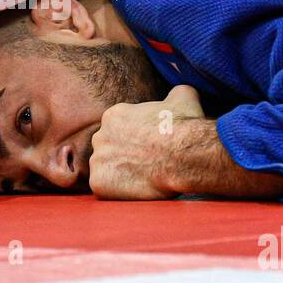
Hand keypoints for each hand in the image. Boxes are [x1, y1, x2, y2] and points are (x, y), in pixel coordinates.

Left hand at [89, 85, 205, 199]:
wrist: (184, 155)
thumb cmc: (184, 126)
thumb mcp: (183, 97)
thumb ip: (175, 92)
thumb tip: (180, 91)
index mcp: (113, 116)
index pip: (117, 130)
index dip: (133, 139)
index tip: (148, 146)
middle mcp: (99, 136)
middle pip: (107, 148)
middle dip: (121, 156)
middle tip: (144, 164)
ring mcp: (97, 161)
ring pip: (105, 169)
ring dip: (119, 174)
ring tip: (142, 178)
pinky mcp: (99, 183)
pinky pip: (104, 189)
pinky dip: (117, 191)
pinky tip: (136, 189)